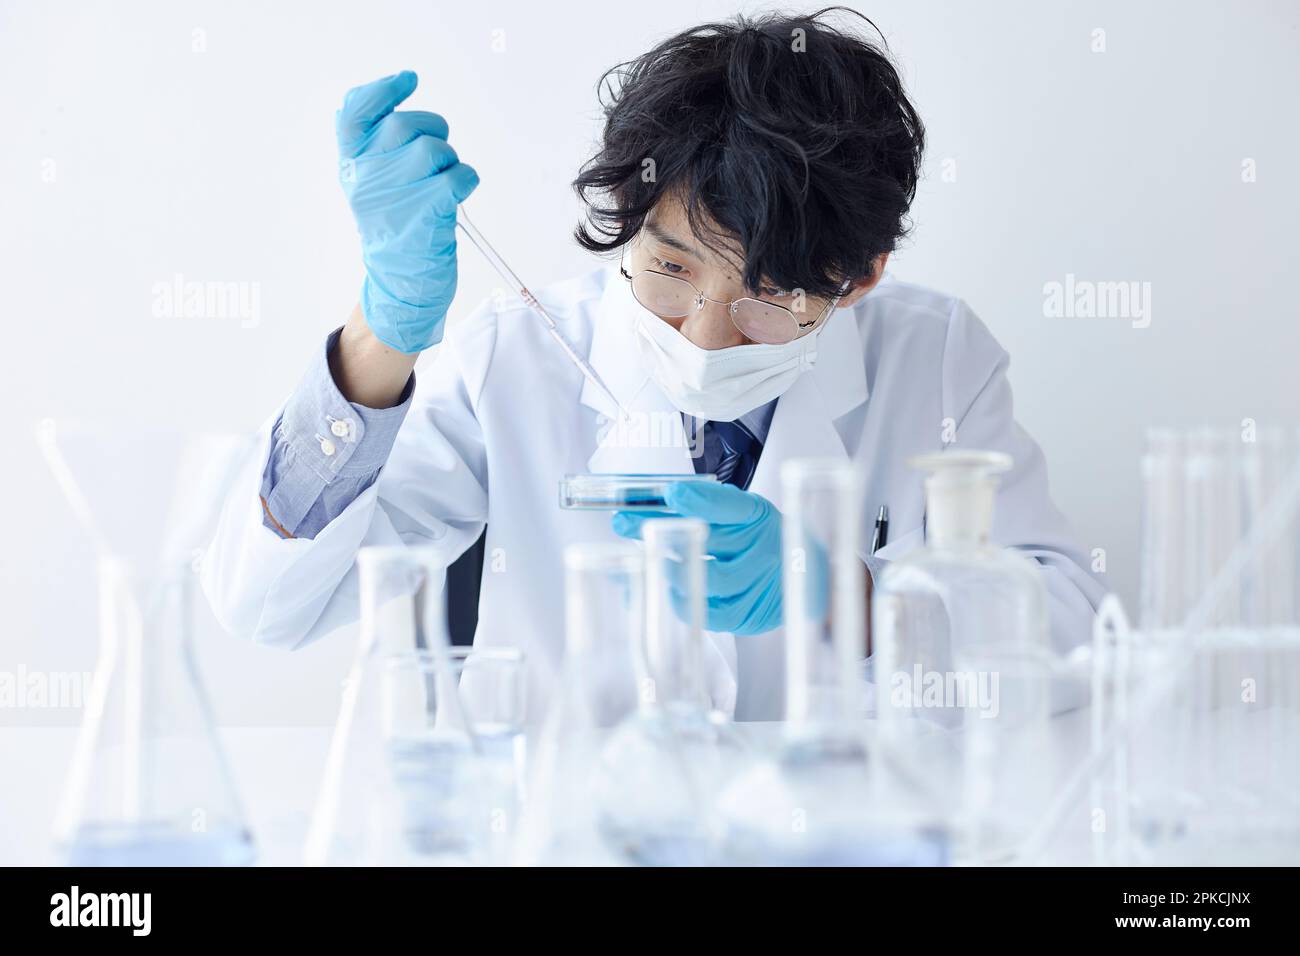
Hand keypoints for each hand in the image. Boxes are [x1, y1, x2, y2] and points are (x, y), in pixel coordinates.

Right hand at [336, 71, 478, 353]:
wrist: (400, 284)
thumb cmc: (393, 230)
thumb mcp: (369, 185)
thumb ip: (372, 143)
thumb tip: (386, 93)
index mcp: (351, 166)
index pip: (356, 111)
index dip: (384, 90)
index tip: (408, 80)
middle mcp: (367, 177)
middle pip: (405, 125)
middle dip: (432, 131)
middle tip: (436, 157)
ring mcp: (396, 196)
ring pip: (434, 149)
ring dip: (449, 162)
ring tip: (442, 185)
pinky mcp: (426, 214)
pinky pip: (458, 176)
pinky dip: (466, 181)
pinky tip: (457, 196)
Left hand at [612, 481, 783, 635]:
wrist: (804, 579)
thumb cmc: (760, 540)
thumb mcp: (741, 513)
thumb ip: (707, 506)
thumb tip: (661, 500)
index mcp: (758, 516)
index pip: (732, 506)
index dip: (701, 500)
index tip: (671, 493)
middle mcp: (763, 548)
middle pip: (709, 541)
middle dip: (661, 530)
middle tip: (624, 523)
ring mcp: (759, 584)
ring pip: (710, 579)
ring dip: (669, 570)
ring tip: (644, 560)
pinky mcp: (750, 614)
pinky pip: (710, 613)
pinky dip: (681, 602)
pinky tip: (664, 590)